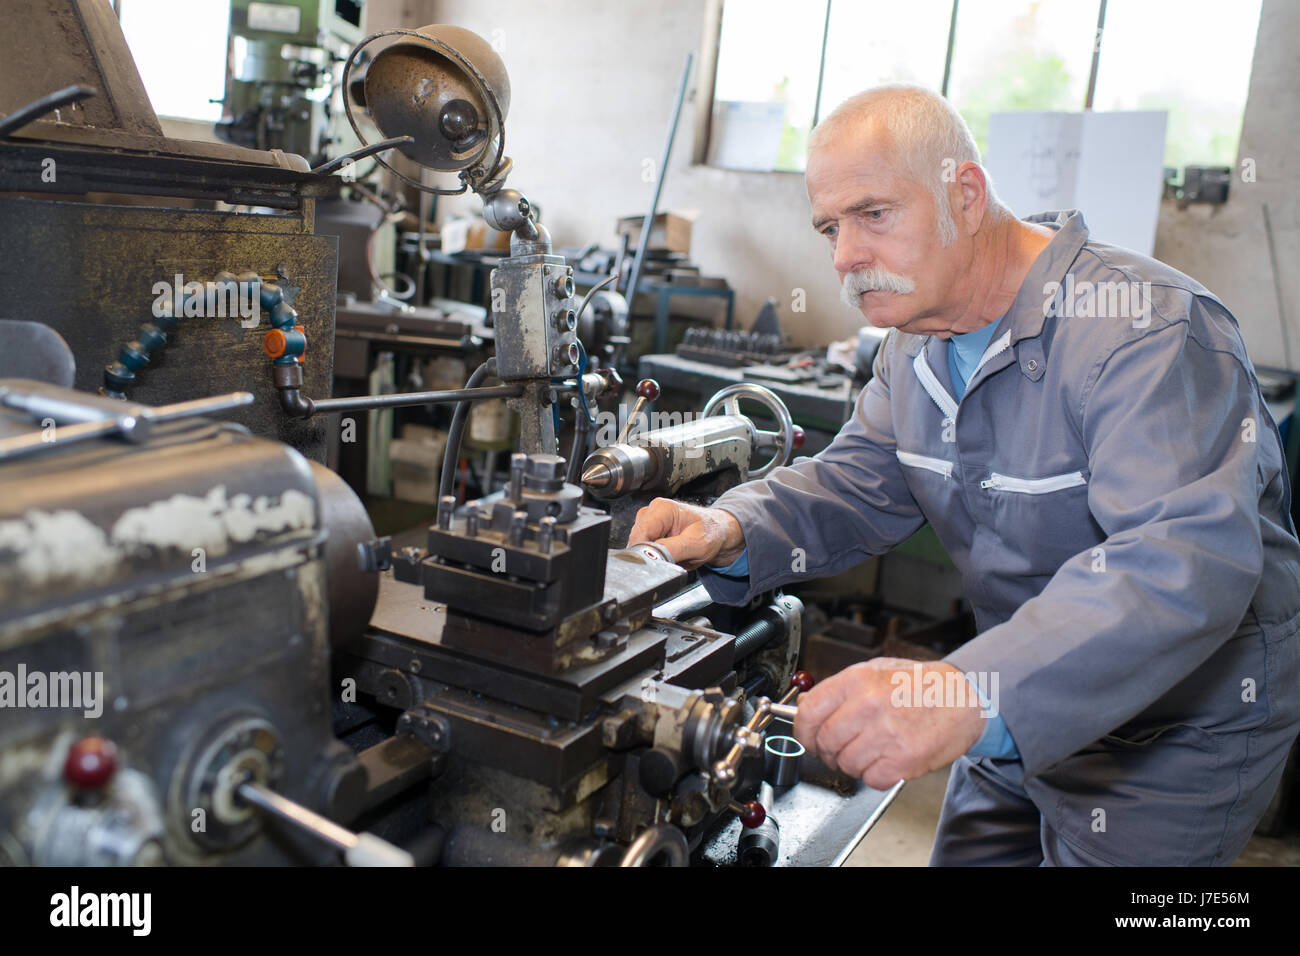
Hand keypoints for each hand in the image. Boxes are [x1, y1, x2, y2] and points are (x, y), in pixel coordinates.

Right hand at [627, 498, 745, 568]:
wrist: (718, 534)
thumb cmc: (711, 533)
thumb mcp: (696, 545)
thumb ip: (671, 550)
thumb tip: (650, 556)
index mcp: (662, 508)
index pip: (639, 535)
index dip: (645, 553)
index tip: (659, 563)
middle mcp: (651, 512)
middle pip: (637, 542)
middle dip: (652, 555)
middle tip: (674, 559)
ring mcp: (648, 522)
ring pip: (640, 548)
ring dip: (655, 556)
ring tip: (675, 554)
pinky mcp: (649, 532)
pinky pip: (645, 550)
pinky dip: (657, 556)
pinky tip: (671, 553)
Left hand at [793, 658, 985, 789]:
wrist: (965, 696)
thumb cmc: (920, 684)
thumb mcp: (875, 672)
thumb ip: (839, 690)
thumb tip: (804, 707)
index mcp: (858, 680)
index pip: (809, 712)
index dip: (803, 730)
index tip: (808, 736)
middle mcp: (869, 705)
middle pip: (825, 742)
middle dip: (828, 750)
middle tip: (841, 747)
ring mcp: (887, 734)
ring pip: (846, 764)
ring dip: (854, 763)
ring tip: (872, 748)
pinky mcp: (904, 760)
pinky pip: (870, 779)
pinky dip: (876, 775)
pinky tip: (887, 759)